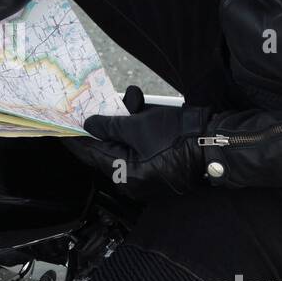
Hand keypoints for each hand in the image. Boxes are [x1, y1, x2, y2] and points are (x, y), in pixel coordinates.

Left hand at [66, 87, 212, 195]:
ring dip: (125, 122)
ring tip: (131, 99)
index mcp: (126, 174)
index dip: (76, 138)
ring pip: (125, 145)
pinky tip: (141, 107)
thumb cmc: (179, 135)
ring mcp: (149, 176)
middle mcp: (135, 181)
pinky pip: (140, 148)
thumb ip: (110, 125)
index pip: (92, 154)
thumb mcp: (139, 124)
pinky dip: (139, 129)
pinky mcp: (160, 167)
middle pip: (107, 150)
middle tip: (92, 107)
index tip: (63, 126)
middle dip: (104, 125)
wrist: (218, 141)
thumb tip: (89, 125)